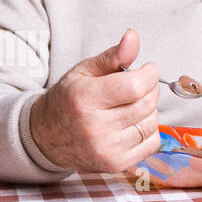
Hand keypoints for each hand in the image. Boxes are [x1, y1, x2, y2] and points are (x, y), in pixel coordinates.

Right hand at [27, 29, 160, 173]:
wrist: (49, 136)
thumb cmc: (69, 99)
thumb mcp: (85, 71)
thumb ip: (113, 55)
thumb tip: (133, 36)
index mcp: (84, 99)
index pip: (135, 86)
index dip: (148, 74)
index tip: (146, 69)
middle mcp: (94, 127)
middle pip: (145, 103)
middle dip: (149, 89)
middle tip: (138, 85)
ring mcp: (106, 149)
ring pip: (152, 122)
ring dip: (149, 110)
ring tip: (131, 105)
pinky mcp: (116, 164)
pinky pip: (152, 142)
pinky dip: (148, 130)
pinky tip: (132, 123)